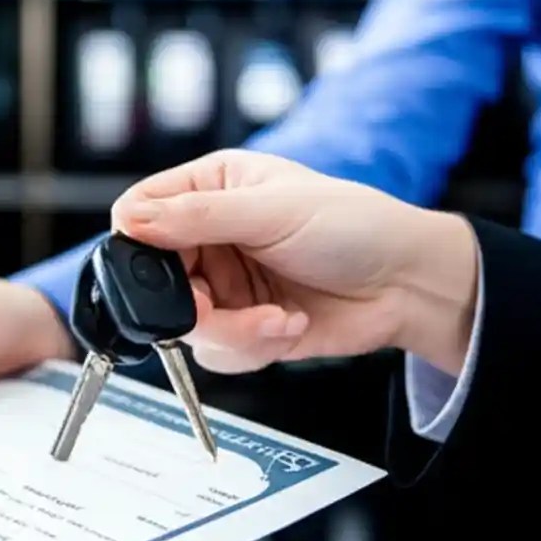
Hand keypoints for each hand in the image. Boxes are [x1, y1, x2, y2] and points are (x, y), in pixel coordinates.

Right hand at [112, 149, 478, 375]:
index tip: (160, 268)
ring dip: (232, 331)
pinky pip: (216, 352)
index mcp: (210, 188)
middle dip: (190, 303)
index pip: (140, 213)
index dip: (140, 243)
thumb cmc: (356, 225)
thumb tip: (131, 219)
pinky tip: (288, 325)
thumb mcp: (271, 209)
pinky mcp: (243, 325)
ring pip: (184, 325)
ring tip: (277, 318)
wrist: (409, 285)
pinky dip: (251, 347)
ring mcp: (224, 284)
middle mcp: (209, 237)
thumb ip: (196, 216)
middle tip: (216, 306)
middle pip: (154, 280)